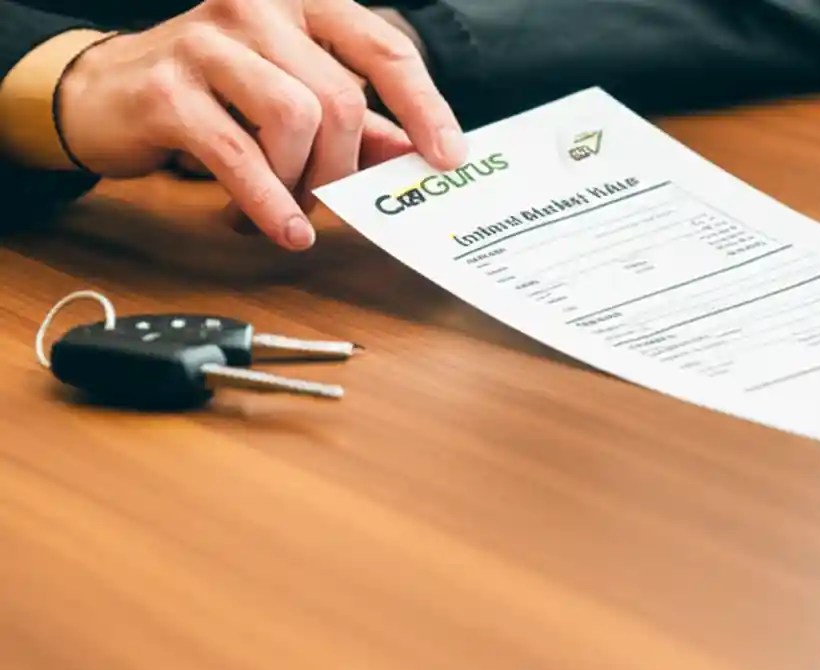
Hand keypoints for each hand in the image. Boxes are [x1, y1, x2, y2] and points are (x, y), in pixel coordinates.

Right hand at [57, 0, 466, 250]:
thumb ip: (355, 122)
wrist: (104, 91)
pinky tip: (284, 229)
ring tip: (287, 206)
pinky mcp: (169, 90)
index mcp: (303, 2)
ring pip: (296, 121)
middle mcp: (259, 6)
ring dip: (301, 182)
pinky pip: (241, 156)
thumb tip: (411, 153)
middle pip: (340, 99)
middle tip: (326, 199)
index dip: (424, 106)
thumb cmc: (214, 92)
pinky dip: (270, 202)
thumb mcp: (292, 96)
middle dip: (342, 166)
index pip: (384, 48)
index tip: (449, 157)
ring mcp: (210, 42)